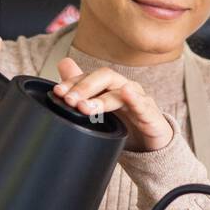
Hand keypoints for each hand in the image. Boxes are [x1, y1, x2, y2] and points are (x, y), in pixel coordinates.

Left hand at [51, 58, 174, 151]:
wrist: (152, 145)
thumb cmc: (127, 123)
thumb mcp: (102, 108)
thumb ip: (83, 88)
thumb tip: (63, 64)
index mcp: (111, 86)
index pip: (90, 76)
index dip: (73, 82)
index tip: (57, 92)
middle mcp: (125, 88)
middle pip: (105, 77)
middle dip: (85, 88)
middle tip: (69, 100)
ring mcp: (140, 100)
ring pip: (121, 93)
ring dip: (102, 100)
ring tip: (85, 108)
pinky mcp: (152, 116)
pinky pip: (144, 106)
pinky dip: (136, 100)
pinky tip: (127, 93)